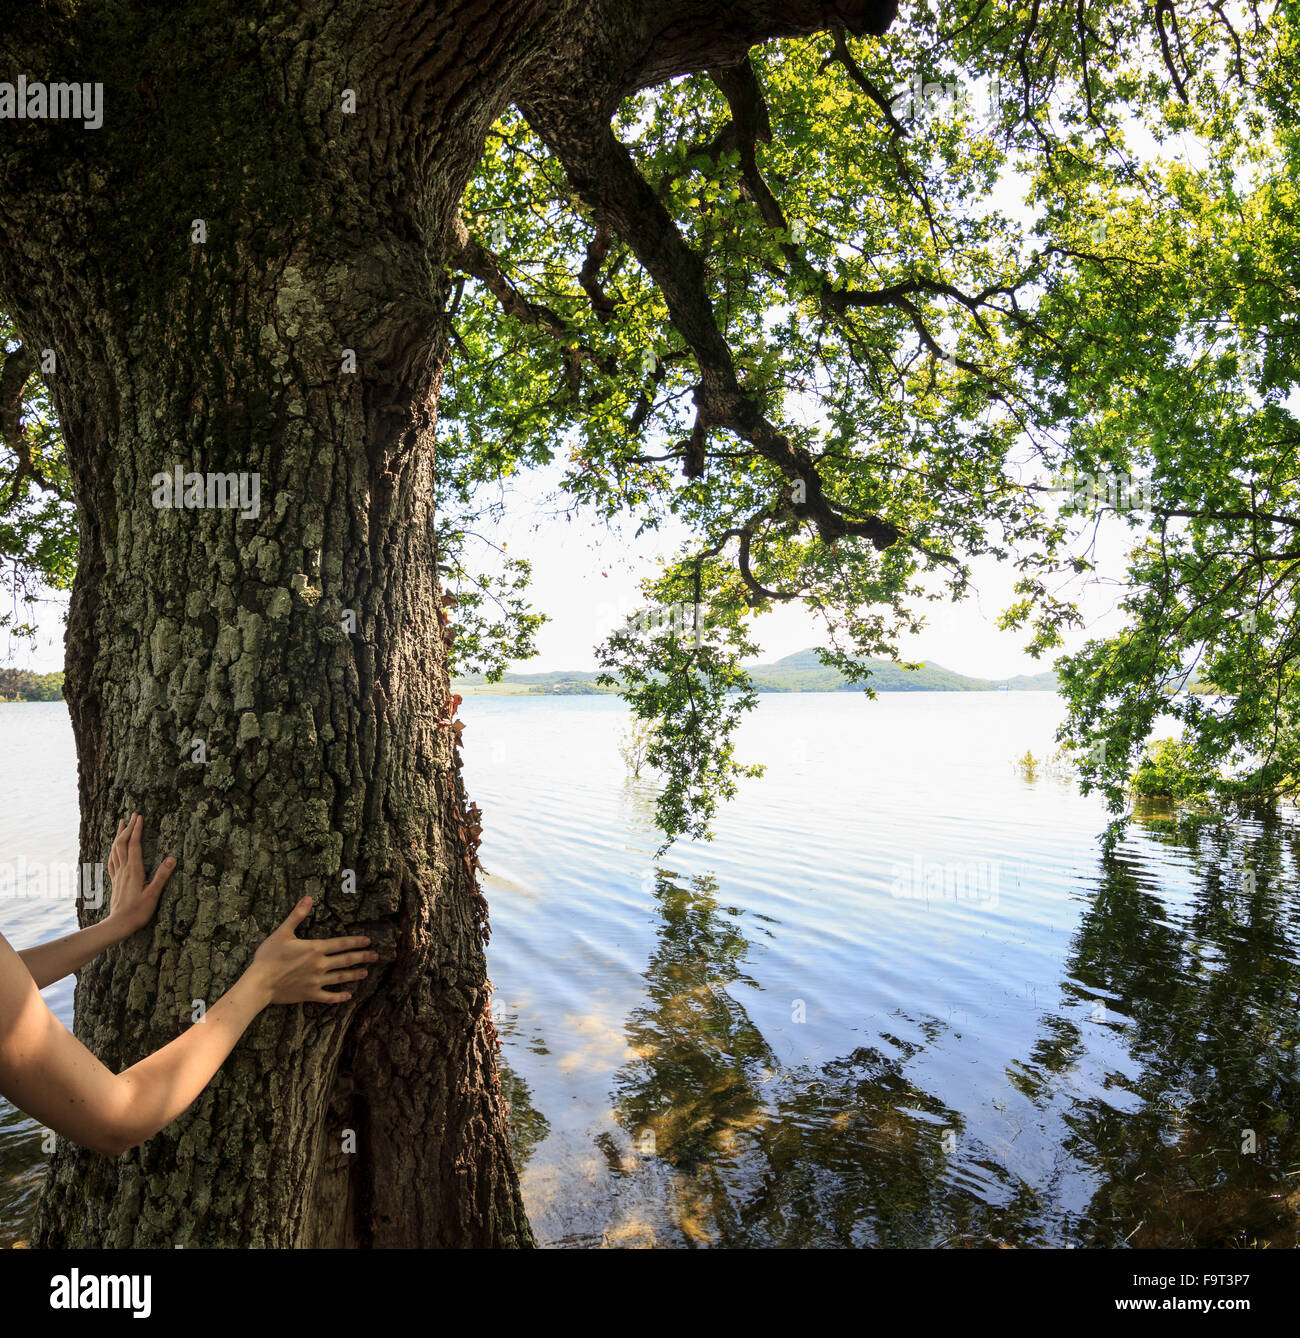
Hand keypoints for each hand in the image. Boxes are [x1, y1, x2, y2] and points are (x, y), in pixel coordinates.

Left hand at [106, 814, 175, 936]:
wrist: (119, 924)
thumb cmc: (138, 911)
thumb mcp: (154, 894)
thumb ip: (162, 875)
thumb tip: (172, 858)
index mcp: (134, 870)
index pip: (134, 844)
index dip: (137, 829)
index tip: (140, 817)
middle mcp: (124, 869)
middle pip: (122, 844)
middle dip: (127, 828)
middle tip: (132, 815)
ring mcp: (118, 875)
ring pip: (115, 850)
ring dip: (118, 835)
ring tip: (120, 824)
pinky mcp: (115, 881)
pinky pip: (112, 860)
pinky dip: (113, 849)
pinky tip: (114, 848)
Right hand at [246, 897, 375, 1005]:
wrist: (259, 983)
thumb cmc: (269, 957)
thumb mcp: (283, 932)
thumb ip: (297, 915)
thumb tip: (308, 898)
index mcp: (315, 948)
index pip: (342, 944)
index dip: (356, 942)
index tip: (368, 941)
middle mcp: (320, 965)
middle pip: (346, 960)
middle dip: (362, 957)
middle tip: (376, 956)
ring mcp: (316, 981)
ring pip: (340, 978)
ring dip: (354, 975)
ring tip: (366, 972)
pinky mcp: (309, 994)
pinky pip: (328, 996)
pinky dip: (339, 997)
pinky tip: (348, 996)